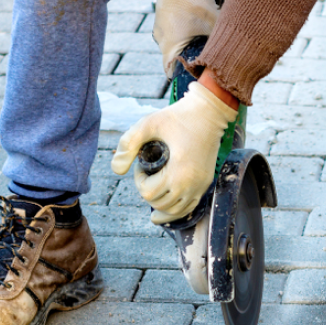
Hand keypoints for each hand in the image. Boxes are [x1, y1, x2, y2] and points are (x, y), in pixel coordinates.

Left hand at [112, 81, 237, 224]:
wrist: (209, 113)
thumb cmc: (178, 116)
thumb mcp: (148, 123)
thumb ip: (128, 144)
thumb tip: (116, 171)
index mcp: (177, 171)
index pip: (149, 192)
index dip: (139, 180)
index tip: (142, 165)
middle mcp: (191, 184)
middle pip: (160, 204)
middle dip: (147, 191)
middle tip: (148, 173)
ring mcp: (200, 186)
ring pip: (174, 212)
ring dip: (159, 203)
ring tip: (153, 189)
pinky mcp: (205, 185)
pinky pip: (189, 209)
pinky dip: (175, 211)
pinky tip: (164, 210)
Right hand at [150, 0, 217, 77]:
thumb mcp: (212, 19)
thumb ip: (221, 35)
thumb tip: (233, 47)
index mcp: (169, 48)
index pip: (172, 72)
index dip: (185, 75)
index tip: (197, 76)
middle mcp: (161, 42)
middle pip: (175, 59)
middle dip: (189, 60)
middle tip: (205, 59)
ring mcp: (159, 29)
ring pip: (174, 45)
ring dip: (186, 46)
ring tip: (201, 41)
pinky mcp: (161, 18)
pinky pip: (172, 33)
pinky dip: (182, 34)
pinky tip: (193, 27)